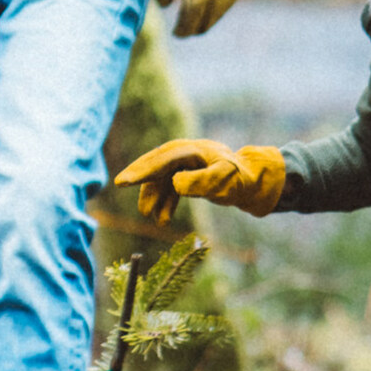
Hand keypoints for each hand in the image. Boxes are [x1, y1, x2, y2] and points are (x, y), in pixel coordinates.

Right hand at [112, 137, 283, 219]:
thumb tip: (174, 183)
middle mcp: (185, 154)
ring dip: (154, 197)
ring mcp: (184, 164)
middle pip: (155, 163)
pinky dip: (164, 202)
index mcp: (193, 151)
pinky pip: (168, 187)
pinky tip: (163, 219)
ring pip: (160, 179)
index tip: (124, 181)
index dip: (142, 170)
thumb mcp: (222, 182)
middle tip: (120, 184)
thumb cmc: (238, 181)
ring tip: (152, 218)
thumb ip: (200, 182)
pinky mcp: (186, 174)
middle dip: (139, 176)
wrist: (250, 183)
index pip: (163, 160)